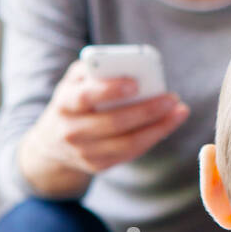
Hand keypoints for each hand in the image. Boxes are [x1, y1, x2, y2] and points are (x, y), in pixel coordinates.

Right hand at [28, 58, 190, 177]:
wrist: (52, 143)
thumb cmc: (73, 102)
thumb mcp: (74, 82)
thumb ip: (94, 69)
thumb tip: (127, 64)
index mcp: (64, 104)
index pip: (85, 97)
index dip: (109, 91)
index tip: (134, 83)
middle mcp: (71, 132)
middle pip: (113, 123)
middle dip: (146, 110)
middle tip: (171, 98)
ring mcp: (84, 153)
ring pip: (127, 143)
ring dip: (157, 128)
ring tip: (178, 111)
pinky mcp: (97, 166)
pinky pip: (130, 153)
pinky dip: (152, 138)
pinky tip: (168, 124)